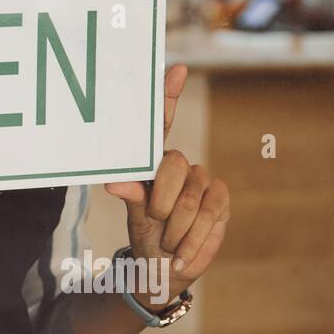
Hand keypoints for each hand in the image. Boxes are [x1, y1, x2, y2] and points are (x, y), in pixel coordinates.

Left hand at [104, 64, 230, 299]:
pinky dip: (194, 237)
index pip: (162, 123)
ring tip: (168, 241)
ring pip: (192, 195)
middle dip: (161, 200)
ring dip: (177, 226)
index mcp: (153, 161)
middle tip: (155, 221)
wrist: (166, 265)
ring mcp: (202, 179)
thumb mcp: (135, 214)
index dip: (169, 95)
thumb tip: (113, 183)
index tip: (177, 69)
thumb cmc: (146, 231)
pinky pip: (210, 211)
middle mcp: (179, 164)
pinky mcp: (220, 198)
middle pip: (173, 166)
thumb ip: (130, 194)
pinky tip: (182, 252)